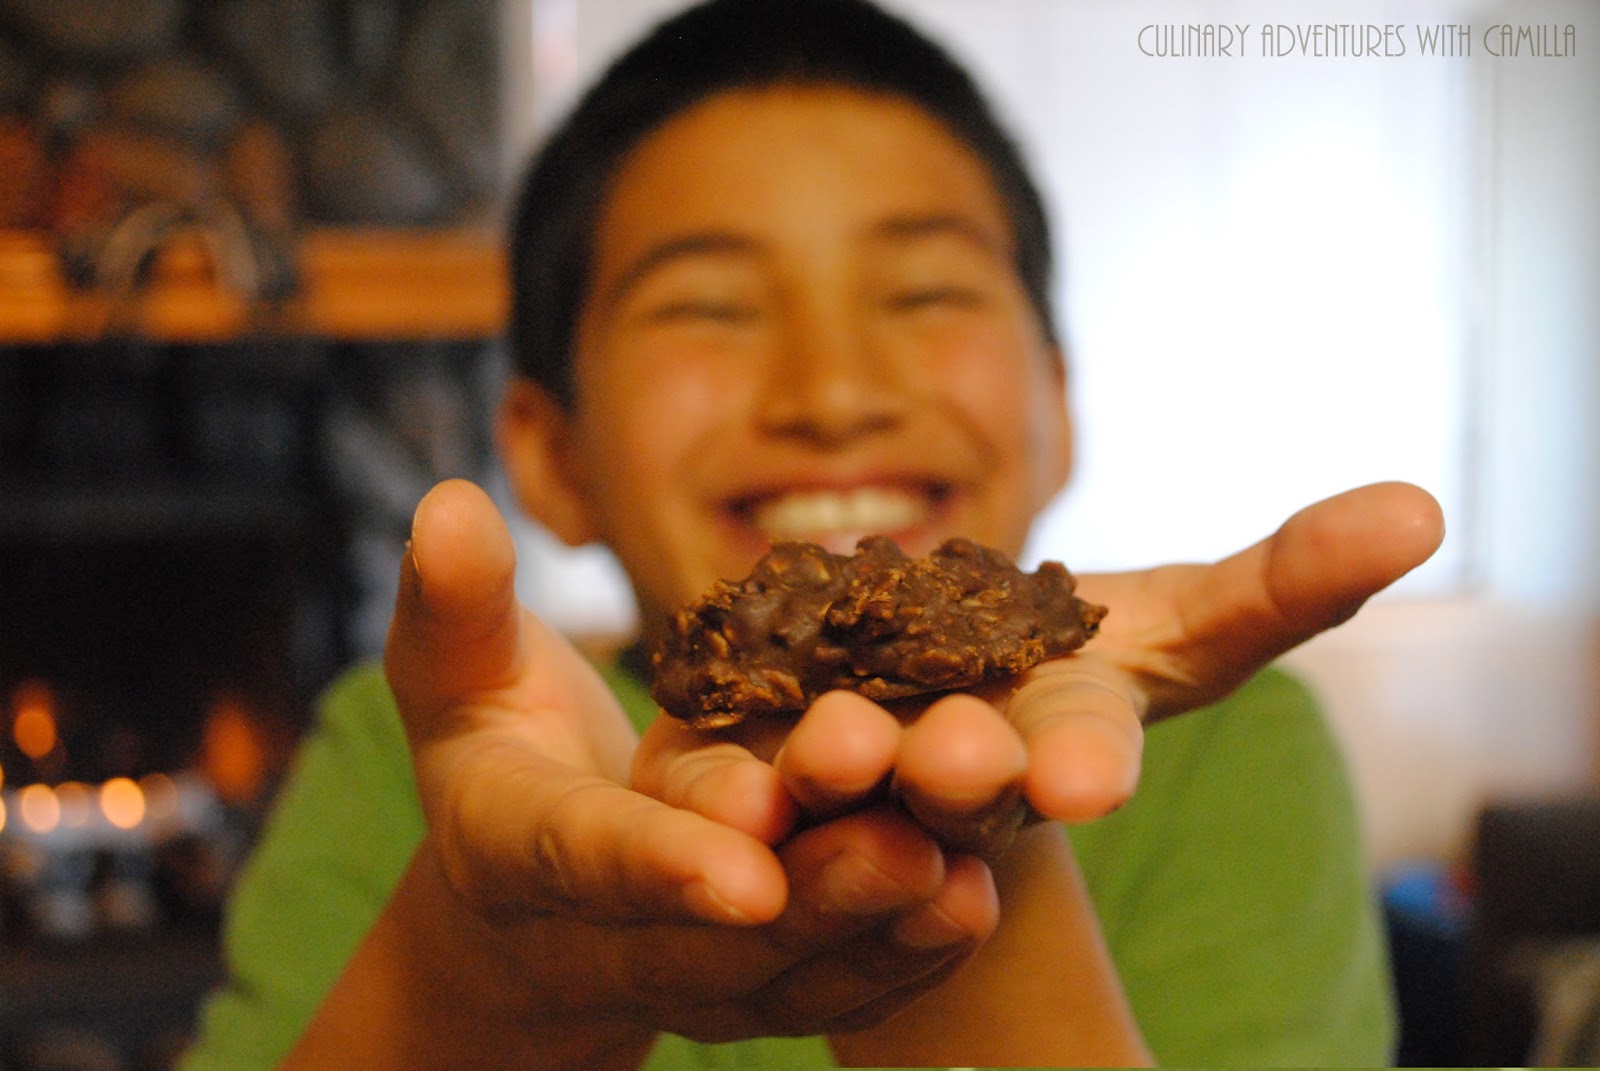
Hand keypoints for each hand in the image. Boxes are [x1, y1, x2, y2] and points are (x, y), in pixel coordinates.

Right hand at [378, 479, 998, 1049]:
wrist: (525, 886)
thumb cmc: (491, 745)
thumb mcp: (458, 673)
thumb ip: (457, 603)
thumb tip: (446, 502)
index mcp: (517, 851)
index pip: (585, 858)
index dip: (660, 865)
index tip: (745, 868)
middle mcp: (603, 937)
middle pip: (709, 940)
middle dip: (810, 900)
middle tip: (903, 851)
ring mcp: (687, 974)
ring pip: (787, 978)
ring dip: (876, 935)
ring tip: (963, 880)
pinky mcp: (755, 988)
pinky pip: (831, 989)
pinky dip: (901, 959)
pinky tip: (974, 904)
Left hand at [634, 482, 1444, 857]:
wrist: (922, 703)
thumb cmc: (1065, 661)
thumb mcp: (1179, 621)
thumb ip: (1286, 581)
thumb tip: (1422, 510)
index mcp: (1060, 739)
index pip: (1087, 750)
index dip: (1091, 763)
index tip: (1084, 778)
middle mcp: (957, 770)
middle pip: (958, 769)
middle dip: (959, 766)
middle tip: (947, 755)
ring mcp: (854, 766)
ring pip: (839, 772)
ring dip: (833, 763)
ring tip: (820, 746)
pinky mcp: (751, 748)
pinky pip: (728, 761)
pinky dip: (719, 770)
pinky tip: (703, 754)